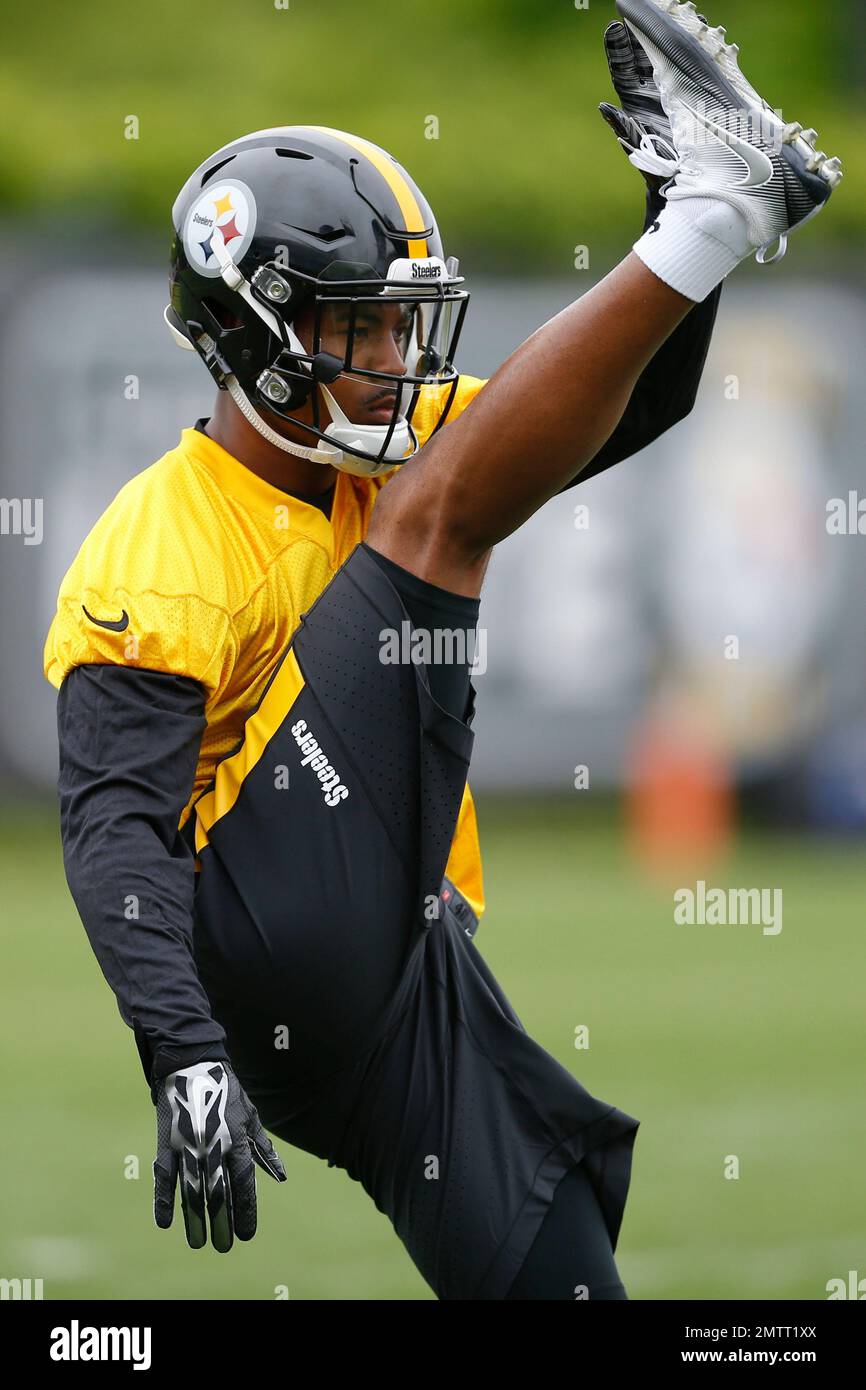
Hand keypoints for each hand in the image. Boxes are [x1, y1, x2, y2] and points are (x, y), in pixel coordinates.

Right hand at [153, 1059, 285, 1251]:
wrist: (192, 1066)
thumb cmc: (227, 1093)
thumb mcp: (251, 1117)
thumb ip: (263, 1149)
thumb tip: (281, 1177)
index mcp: (236, 1139)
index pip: (244, 1184)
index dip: (245, 1211)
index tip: (247, 1235)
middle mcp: (213, 1145)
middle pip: (218, 1193)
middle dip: (221, 1223)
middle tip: (224, 1247)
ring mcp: (188, 1145)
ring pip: (191, 1190)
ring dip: (195, 1220)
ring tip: (198, 1243)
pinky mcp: (166, 1143)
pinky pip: (164, 1177)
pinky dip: (163, 1201)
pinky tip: (165, 1223)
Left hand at [598, 19, 684, 190]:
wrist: (691, 186)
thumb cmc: (661, 173)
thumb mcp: (640, 148)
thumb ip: (624, 128)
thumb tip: (603, 109)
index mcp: (636, 103)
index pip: (624, 68)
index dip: (618, 47)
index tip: (614, 27)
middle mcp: (653, 93)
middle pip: (644, 54)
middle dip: (643, 31)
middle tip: (644, 8)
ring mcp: (675, 91)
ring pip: (669, 56)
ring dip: (670, 35)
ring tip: (674, 11)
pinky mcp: (697, 93)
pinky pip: (696, 65)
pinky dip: (699, 49)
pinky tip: (705, 31)